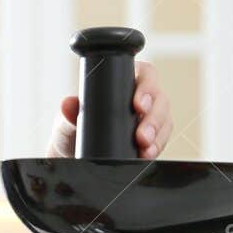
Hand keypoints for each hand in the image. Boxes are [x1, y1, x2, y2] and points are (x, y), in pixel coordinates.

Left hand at [47, 61, 172, 159]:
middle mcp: (141, 97)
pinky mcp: (152, 138)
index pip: (145, 74)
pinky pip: (162, 140)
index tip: (138, 105)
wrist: (73, 157)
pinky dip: (157, 147)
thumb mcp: (67, 121)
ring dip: (157, 136)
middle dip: (154, 118)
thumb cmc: (73, 131)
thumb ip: (68, 112)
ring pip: (165, 120)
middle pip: (160, 99)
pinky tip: (147, 155)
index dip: (147, 87)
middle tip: (141, 136)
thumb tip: (68, 104)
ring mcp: (149, 118)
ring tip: (145, 149)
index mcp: (124, 82)